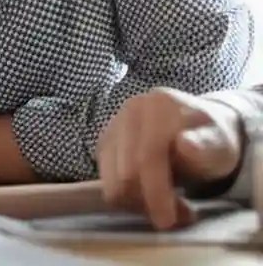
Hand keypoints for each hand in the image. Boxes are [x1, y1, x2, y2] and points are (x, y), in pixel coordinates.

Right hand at [98, 88, 243, 230]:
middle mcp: (131, 109)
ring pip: (112, 181)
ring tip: (167, 206)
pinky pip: (107, 182)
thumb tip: (186, 144)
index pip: (148, 155)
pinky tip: (151, 196)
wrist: (199, 127)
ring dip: (138, 203)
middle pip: (126, 171)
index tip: (169, 220)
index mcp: (159, 105)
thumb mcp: (220, 144)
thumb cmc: (212, 139)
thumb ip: (206, 146)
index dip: (156, 191)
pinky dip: (129, 198)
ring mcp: (113, 125)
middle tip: (175, 217)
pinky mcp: (104, 143)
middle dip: (149, 202)